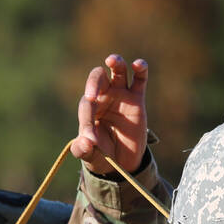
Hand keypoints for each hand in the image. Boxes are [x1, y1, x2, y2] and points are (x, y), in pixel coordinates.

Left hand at [70, 55, 148, 175]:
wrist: (121, 162)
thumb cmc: (102, 156)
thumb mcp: (90, 157)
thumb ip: (83, 150)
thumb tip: (86, 143)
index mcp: (88, 109)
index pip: (86, 106)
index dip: (87, 120)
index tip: (90, 140)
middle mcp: (103, 97)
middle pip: (97, 78)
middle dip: (93, 83)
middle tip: (93, 96)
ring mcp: (121, 95)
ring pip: (117, 71)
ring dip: (115, 63)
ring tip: (112, 60)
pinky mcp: (137, 98)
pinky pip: (140, 79)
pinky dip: (140, 69)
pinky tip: (138, 65)